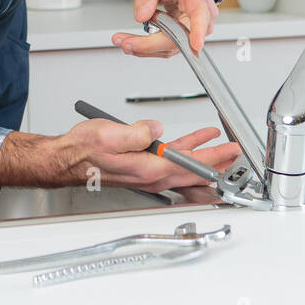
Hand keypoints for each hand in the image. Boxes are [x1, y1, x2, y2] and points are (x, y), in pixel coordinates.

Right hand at [56, 117, 240, 193]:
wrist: (67, 159)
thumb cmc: (83, 150)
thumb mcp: (109, 134)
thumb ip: (137, 132)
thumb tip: (157, 129)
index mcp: (148, 169)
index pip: (190, 165)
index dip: (215, 158)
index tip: (231, 152)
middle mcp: (151, 175)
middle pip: (194, 171)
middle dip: (219, 162)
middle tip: (238, 154)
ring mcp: (148, 172)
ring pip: (186, 166)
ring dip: (207, 156)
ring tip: (224, 146)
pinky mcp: (143, 165)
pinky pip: (173, 158)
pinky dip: (189, 149)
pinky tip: (197, 138)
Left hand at [112, 0, 220, 57]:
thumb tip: (141, 17)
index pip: (200, 16)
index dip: (198, 31)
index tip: (195, 44)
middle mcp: (202, 18)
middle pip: (180, 38)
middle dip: (150, 44)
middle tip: (125, 42)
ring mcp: (195, 31)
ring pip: (171, 47)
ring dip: (145, 47)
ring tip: (123, 40)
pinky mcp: (185, 39)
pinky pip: (167, 48)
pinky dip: (148, 46)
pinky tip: (133, 41)